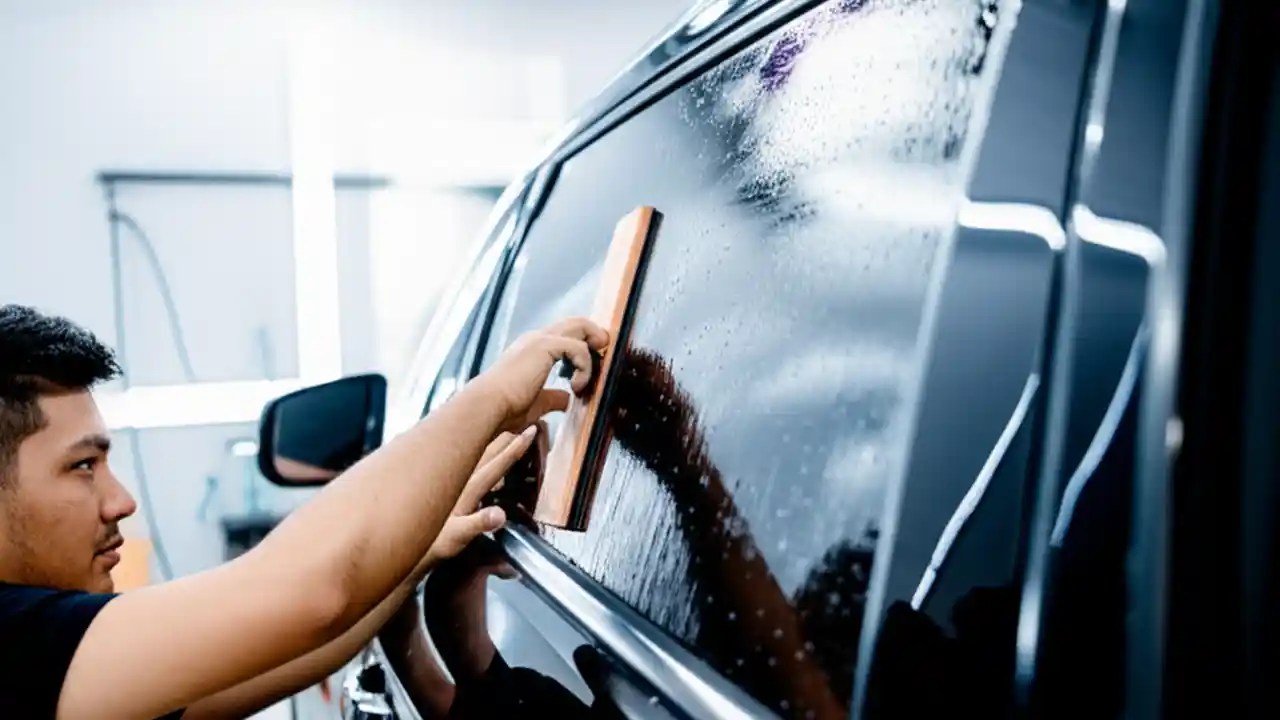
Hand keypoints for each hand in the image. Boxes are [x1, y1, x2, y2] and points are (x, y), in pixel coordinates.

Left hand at [428, 429, 538, 563]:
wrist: (406, 546)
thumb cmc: (433, 545)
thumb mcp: (459, 537)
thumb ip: (480, 523)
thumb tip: (500, 515)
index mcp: (467, 489)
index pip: (498, 463)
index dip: (516, 448)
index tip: (531, 431)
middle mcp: (460, 480)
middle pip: (488, 449)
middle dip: (507, 434)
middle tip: (523, 419)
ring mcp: (451, 480)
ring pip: (476, 451)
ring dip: (492, 439)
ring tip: (504, 427)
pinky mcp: (443, 484)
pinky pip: (466, 460)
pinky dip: (477, 451)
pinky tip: (479, 451)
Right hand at [470, 317, 608, 433]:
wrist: (488, 406)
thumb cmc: (505, 408)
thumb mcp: (536, 403)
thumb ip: (553, 398)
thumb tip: (567, 400)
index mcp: (532, 350)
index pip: (564, 335)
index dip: (583, 344)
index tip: (592, 365)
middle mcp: (535, 339)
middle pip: (575, 323)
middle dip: (594, 334)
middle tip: (604, 351)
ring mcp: (539, 340)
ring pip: (579, 325)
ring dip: (594, 341)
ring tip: (598, 363)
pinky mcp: (544, 347)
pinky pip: (579, 347)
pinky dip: (585, 366)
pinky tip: (577, 386)